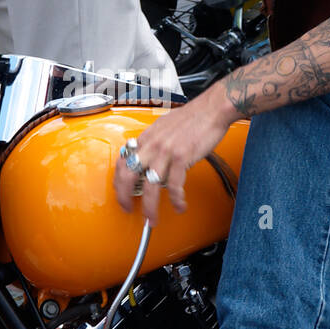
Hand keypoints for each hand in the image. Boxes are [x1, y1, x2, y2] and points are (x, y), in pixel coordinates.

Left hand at [114, 82, 235, 224]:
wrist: (212, 109)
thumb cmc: (191, 118)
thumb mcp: (163, 127)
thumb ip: (153, 143)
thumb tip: (147, 157)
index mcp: (146, 138)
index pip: (121, 162)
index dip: (118, 182)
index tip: (121, 194)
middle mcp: (152, 145)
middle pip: (129, 176)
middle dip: (125, 197)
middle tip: (128, 210)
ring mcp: (166, 152)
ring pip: (150, 186)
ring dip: (150, 207)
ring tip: (152, 219)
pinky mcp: (182, 157)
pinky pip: (174, 186)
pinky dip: (176, 200)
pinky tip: (179, 206)